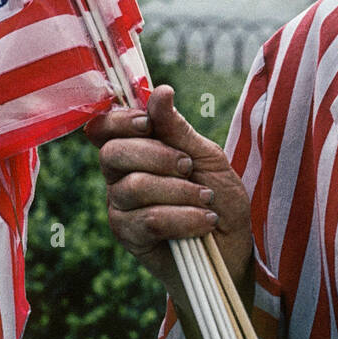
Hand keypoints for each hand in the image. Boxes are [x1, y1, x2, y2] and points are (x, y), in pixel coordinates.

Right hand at [84, 84, 253, 291]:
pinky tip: (204, 221)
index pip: (104, 128)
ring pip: (134, 187)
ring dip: (179, 191)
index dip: (120, 121)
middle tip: (189, 166)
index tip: (149, 124)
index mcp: (135, 150)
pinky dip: (183, 218)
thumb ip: (178, 129)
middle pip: (112, 153)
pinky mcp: (130, 238)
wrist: (233, 247)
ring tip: (206, 200)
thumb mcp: (206, 157)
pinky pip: (148, 219)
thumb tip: (160, 91)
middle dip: (157, 155)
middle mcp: (120, 177)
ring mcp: (121, 208)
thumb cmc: (219, 198)